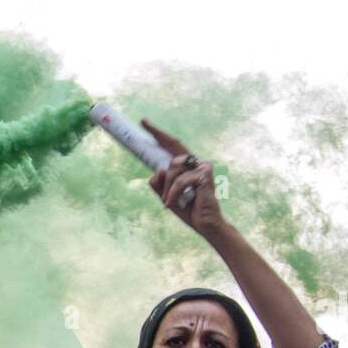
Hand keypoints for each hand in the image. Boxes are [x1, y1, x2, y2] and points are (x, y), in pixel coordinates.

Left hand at [142, 119, 224, 235]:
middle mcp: (196, 162)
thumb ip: (159, 185)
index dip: (160, 134)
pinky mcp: (205, 174)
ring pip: (173, 167)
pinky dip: (173, 194)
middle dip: (158, 133)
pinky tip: (172, 204)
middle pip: (174, 147)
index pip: (173, 146)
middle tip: (143, 122)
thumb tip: (157, 171)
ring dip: (166, 187)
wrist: (205, 225)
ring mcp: (202, 166)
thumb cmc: (188, 211)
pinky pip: (180, 180)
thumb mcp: (167, 196)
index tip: (144, 123)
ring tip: (167, 202)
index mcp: (187, 166)